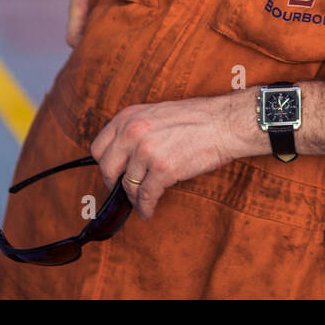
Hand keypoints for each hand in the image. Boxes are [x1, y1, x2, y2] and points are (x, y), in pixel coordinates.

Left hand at [90, 96, 239, 219]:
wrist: (225, 123)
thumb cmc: (197, 118)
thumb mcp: (156, 113)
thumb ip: (136, 130)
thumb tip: (124, 156)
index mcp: (129, 116)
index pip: (99, 147)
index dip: (105, 164)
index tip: (113, 173)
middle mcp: (132, 132)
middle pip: (107, 168)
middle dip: (114, 184)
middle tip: (123, 190)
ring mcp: (146, 151)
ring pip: (128, 186)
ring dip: (134, 198)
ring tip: (142, 202)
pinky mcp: (162, 170)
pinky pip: (146, 197)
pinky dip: (146, 208)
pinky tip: (149, 211)